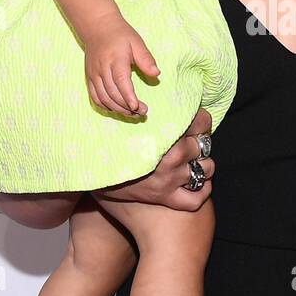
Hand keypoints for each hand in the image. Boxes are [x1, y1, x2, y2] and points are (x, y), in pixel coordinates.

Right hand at [84, 12, 159, 116]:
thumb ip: (146, 59)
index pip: (121, 81)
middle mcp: (102, 68)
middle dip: (127, 106)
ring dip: (118, 109)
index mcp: (115, 59)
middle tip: (142, 112)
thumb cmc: (120, 35)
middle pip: (113, 93)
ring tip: (133, 114)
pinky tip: (117, 110)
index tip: (137, 107)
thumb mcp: (137, 42)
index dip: (128, 95)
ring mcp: (93, 74)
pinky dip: (105, 106)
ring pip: (103, 98)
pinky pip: (95, 97)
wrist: (97, 28)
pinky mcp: (89, 78)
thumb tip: (157, 74)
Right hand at [92, 108, 213, 209]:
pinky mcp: (166, 197)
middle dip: (200, 144)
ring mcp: (171, 177)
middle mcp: (172, 154)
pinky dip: (202, 191)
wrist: (89, 173)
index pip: (202, 121)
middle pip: (205, 145)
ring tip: (193, 164)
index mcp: (165, 131)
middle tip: (189, 144)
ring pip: (206, 169)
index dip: (201, 121)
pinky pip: (197, 197)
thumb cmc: (105, 144)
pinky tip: (197, 184)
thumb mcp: (124, 122)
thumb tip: (150, 97)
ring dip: (203, 166)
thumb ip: (142, 113)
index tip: (195, 123)